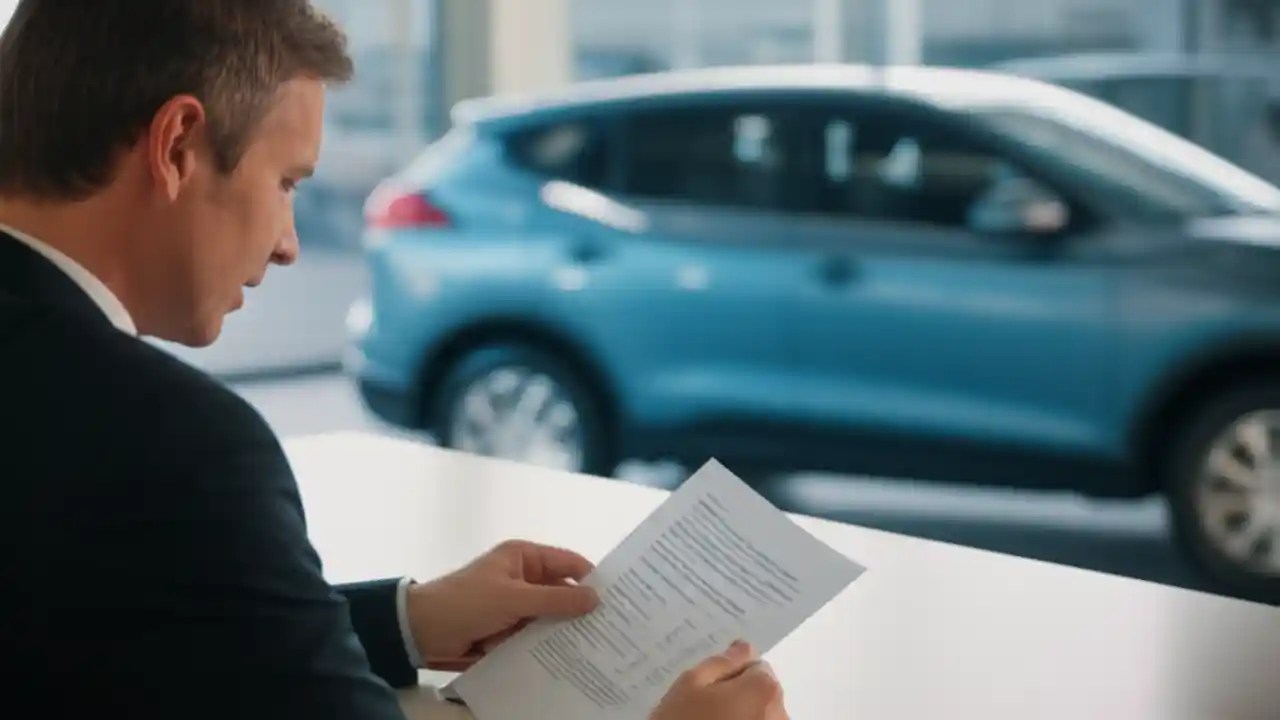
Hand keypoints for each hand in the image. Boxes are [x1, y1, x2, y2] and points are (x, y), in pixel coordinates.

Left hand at [406, 540, 598, 670]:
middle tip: (614, 630)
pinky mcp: (508, 628)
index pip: (569, 562)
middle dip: (582, 609)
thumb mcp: (513, 598)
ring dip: (565, 631)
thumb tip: (595, 598)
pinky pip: (536, 635)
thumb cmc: (466, 603)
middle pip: (563, 591)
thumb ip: (555, 599)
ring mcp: (516, 604)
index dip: (593, 578)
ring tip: (598, 649)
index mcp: (524, 556)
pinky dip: (547, 645)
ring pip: (551, 617)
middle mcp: (523, 577)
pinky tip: (569, 660)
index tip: (620, 599)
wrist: (420, 633)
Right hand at [650, 641, 788, 719]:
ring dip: (742, 717)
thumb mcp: (690, 684)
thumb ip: (722, 662)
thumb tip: (744, 648)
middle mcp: (780, 714)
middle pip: (762, 693)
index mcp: (764, 689)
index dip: (730, 675)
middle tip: (704, 712)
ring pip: (760, 716)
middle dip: (739, 697)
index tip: (708, 691)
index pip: (755, 667)